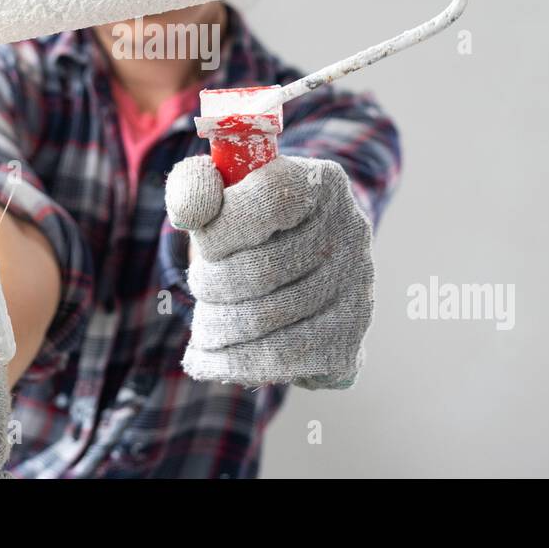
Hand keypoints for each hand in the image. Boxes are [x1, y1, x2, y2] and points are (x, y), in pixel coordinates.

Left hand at [165, 154, 373, 388]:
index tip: (205, 244)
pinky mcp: (349, 339)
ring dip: (216, 328)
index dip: (220, 231)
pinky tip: (209, 359)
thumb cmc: (249, 222)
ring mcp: (356, 290)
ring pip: (266, 323)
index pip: (267, 204)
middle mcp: (350, 233)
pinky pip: (281, 361)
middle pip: (261, 272)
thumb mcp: (220, 189)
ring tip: (203, 326)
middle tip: (198, 288)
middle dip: (211, 286)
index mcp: (319, 183)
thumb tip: (192, 211)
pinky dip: (232, 364)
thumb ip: (195, 184)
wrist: (300, 264)